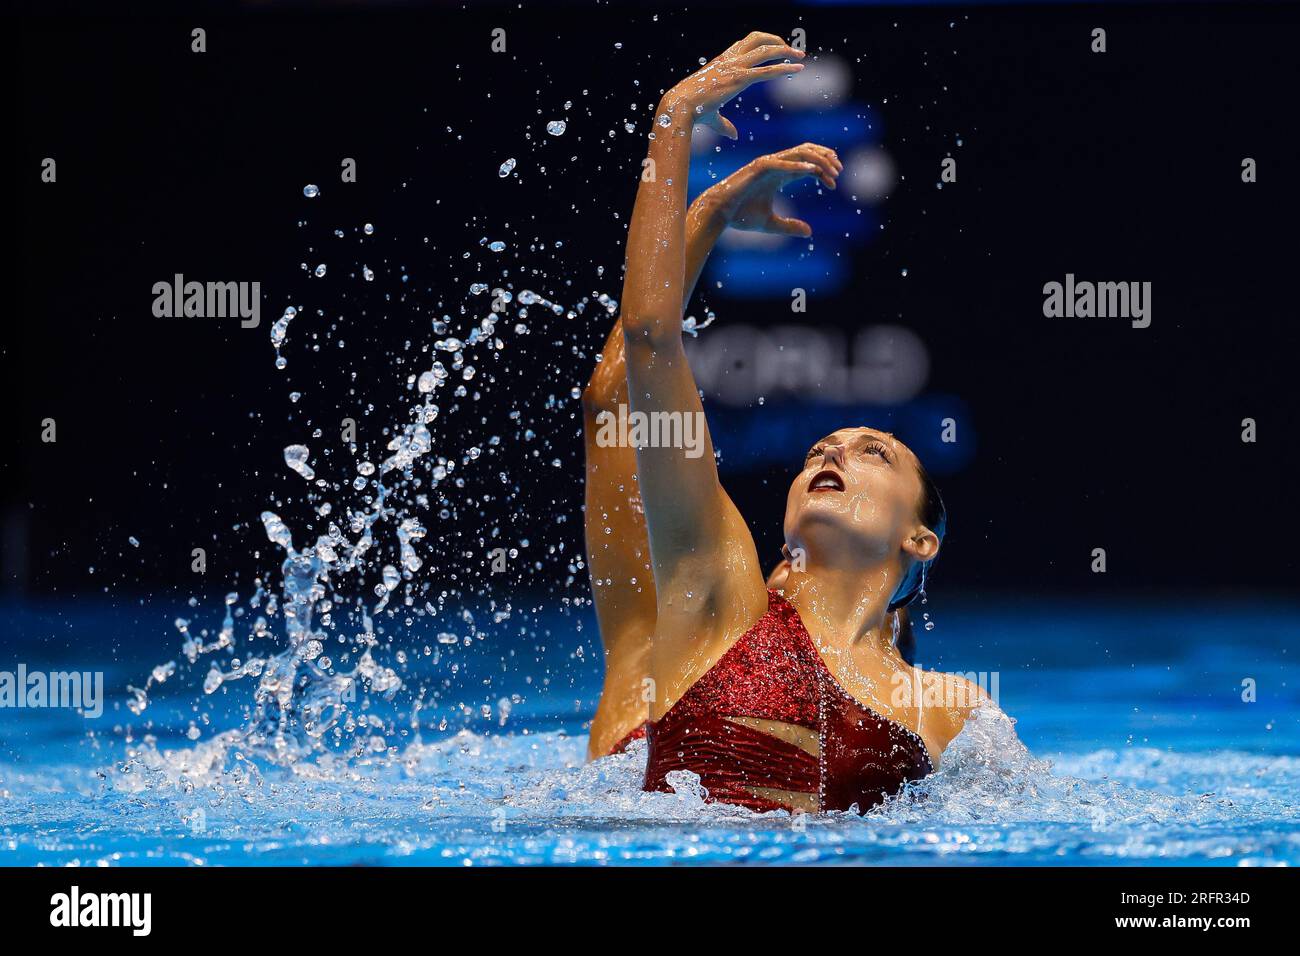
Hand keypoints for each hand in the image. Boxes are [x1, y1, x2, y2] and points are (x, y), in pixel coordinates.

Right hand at [664, 32, 804, 139]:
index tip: (776, 48)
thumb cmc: (692, 110)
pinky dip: (784, 68)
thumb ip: (725, 124)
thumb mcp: (712, 115)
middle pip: (758, 38)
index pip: (745, 42)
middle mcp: (729, 60)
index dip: (763, 42)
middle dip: (777, 41)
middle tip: (792, 51)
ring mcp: (734, 67)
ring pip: (766, 49)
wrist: (680, 106)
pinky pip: (766, 70)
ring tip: (800, 57)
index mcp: (722, 61)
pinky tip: (797, 69)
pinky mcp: (739, 79)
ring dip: (786, 51)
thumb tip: (734, 136)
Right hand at [700, 143, 841, 236]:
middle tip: (839, 171)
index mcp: (779, 175)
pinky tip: (811, 170)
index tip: (835, 183)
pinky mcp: (758, 167)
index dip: (824, 170)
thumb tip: (809, 232)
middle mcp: (775, 165)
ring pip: (798, 153)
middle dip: (825, 158)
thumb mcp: (771, 224)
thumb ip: (790, 226)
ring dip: (817, 159)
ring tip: (830, 170)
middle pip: (806, 153)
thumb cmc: (740, 216)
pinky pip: (781, 162)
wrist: (718, 214)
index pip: (807, 164)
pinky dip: (797, 165)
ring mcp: (767, 164)